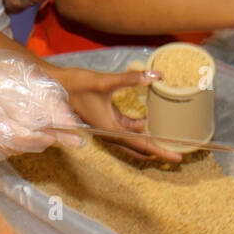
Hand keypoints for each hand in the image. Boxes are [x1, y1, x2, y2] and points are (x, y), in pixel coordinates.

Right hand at [50, 65, 179, 162]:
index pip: (141, 145)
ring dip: (148, 140)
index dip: (160, 151)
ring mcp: (107, 126)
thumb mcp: (104, 82)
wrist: (56, 84)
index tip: (177, 158)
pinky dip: (137, 127)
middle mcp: (110, 132)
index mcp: (110, 129)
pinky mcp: (105, 118)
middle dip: (158, 150)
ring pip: (132, 139)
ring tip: (166, 140)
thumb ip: (130, 79)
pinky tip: (147, 121)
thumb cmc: (77, 85)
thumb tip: (155, 75)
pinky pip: (125, 128)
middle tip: (177, 154)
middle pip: (139, 147)